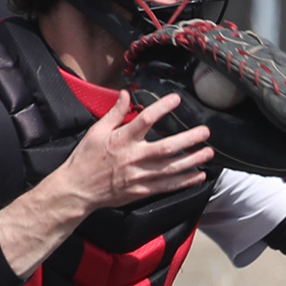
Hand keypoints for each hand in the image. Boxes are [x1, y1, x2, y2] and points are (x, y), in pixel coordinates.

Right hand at [0, 90, 210, 276]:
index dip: (162, 108)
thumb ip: (115, 113)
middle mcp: (133, 158)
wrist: (78, 190)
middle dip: (188, 140)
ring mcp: (138, 177)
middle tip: (204, 132)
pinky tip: (198, 176)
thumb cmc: (85, 159)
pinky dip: (184, 182)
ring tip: (208, 153)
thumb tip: (126, 93)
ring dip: (192, 160)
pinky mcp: (141, 191)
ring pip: (171, 168)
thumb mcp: (96, 131)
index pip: (145, 120)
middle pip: (166, 148)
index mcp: (121, 140)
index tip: (176, 100)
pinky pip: (167, 186)